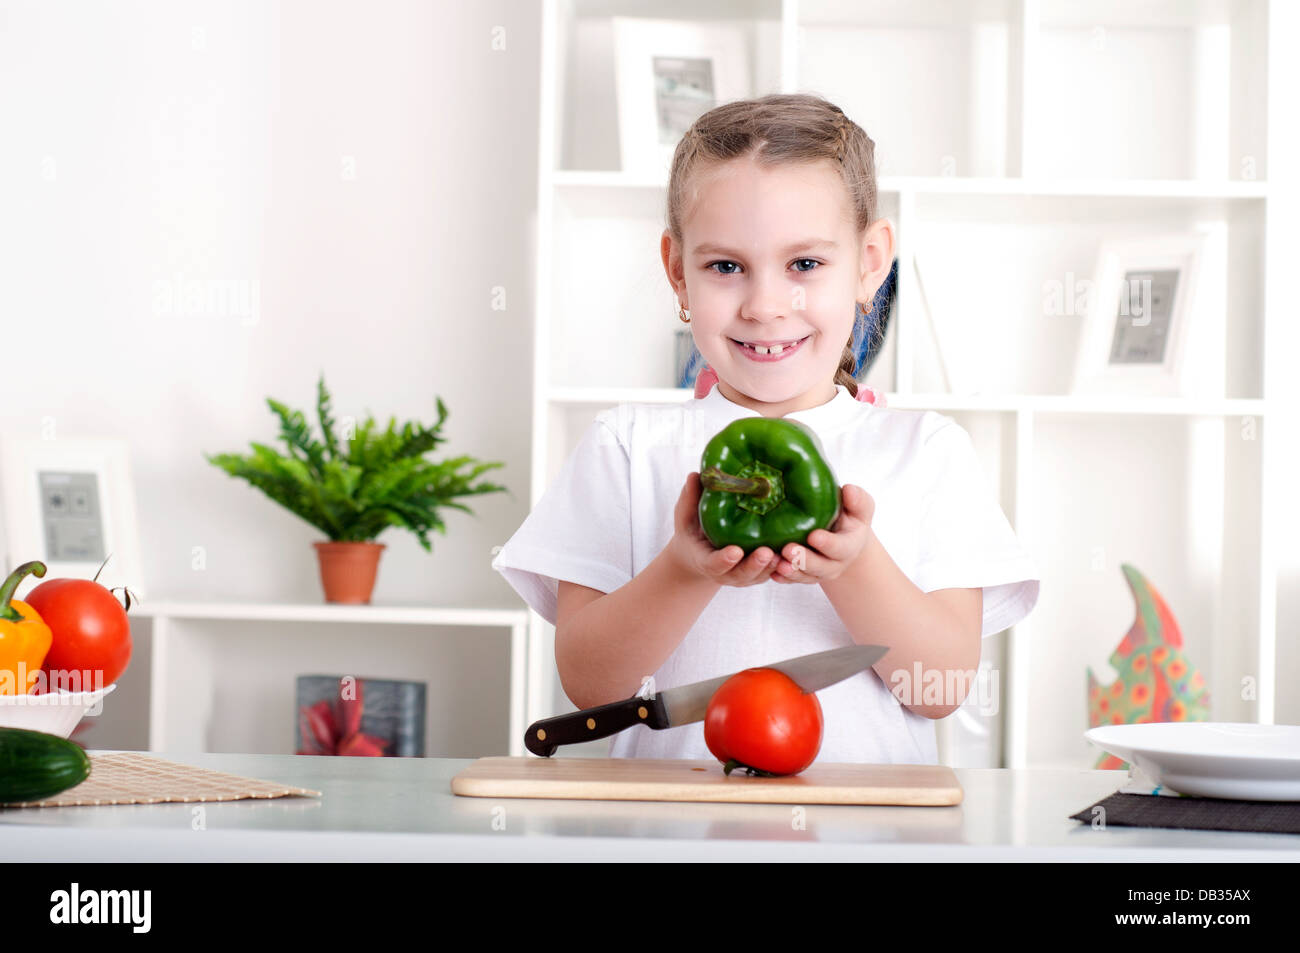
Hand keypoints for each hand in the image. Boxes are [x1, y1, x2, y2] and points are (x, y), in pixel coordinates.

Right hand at [665, 472, 780, 587]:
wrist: (701, 555)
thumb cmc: (693, 532)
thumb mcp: (686, 516)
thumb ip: (690, 499)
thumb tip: (694, 474)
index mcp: (706, 561)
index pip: (714, 564)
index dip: (725, 559)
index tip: (735, 551)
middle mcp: (726, 573)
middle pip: (742, 574)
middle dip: (755, 564)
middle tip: (767, 552)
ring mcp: (744, 576)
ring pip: (760, 575)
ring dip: (773, 566)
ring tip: (786, 552)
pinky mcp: (758, 573)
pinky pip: (772, 573)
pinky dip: (784, 566)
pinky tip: (796, 552)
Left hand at [769, 484, 875, 584]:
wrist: (842, 537)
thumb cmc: (849, 517)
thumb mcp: (859, 507)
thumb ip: (857, 500)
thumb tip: (849, 490)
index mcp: (849, 546)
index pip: (840, 547)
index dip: (828, 544)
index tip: (813, 536)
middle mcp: (835, 563)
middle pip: (821, 567)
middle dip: (804, 560)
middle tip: (788, 550)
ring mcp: (818, 572)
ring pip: (804, 576)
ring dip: (791, 571)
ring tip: (777, 563)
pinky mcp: (804, 576)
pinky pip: (792, 579)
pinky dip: (782, 577)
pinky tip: (771, 572)